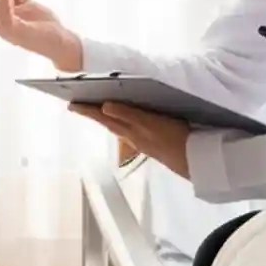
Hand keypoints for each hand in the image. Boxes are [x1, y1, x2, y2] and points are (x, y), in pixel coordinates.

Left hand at [71, 102, 192, 178]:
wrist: (193, 159)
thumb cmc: (174, 138)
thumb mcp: (150, 123)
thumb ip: (128, 114)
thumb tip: (105, 107)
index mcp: (131, 128)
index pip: (105, 117)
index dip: (88, 110)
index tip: (71, 105)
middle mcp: (132, 135)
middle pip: (107, 122)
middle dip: (92, 114)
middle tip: (76, 106)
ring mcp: (141, 140)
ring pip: (117, 127)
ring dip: (105, 118)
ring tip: (94, 110)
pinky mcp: (150, 143)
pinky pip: (128, 131)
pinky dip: (120, 124)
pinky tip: (121, 122)